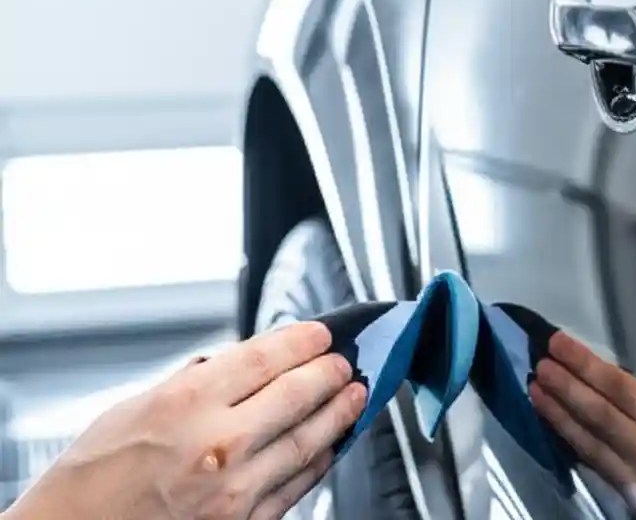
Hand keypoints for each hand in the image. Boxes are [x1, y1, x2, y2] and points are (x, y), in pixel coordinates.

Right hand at [5, 322, 366, 519]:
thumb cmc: (94, 476)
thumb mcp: (135, 407)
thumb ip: (194, 383)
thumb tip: (239, 362)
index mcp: (185, 403)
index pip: (266, 357)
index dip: (303, 340)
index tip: (322, 333)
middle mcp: (217, 444)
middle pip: (297, 395)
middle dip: (330, 373)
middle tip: (345, 362)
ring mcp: (234, 489)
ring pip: (308, 441)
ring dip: (339, 414)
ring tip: (354, 396)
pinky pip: (297, 485)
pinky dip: (320, 460)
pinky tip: (330, 445)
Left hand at [530, 332, 635, 518]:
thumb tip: (606, 382)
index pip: (614, 383)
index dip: (582, 362)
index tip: (559, 344)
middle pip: (595, 410)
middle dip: (564, 385)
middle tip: (540, 364)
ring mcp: (635, 475)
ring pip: (586, 439)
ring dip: (558, 413)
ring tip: (537, 391)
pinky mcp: (627, 495)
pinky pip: (593, 462)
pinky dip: (571, 441)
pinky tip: (556, 426)